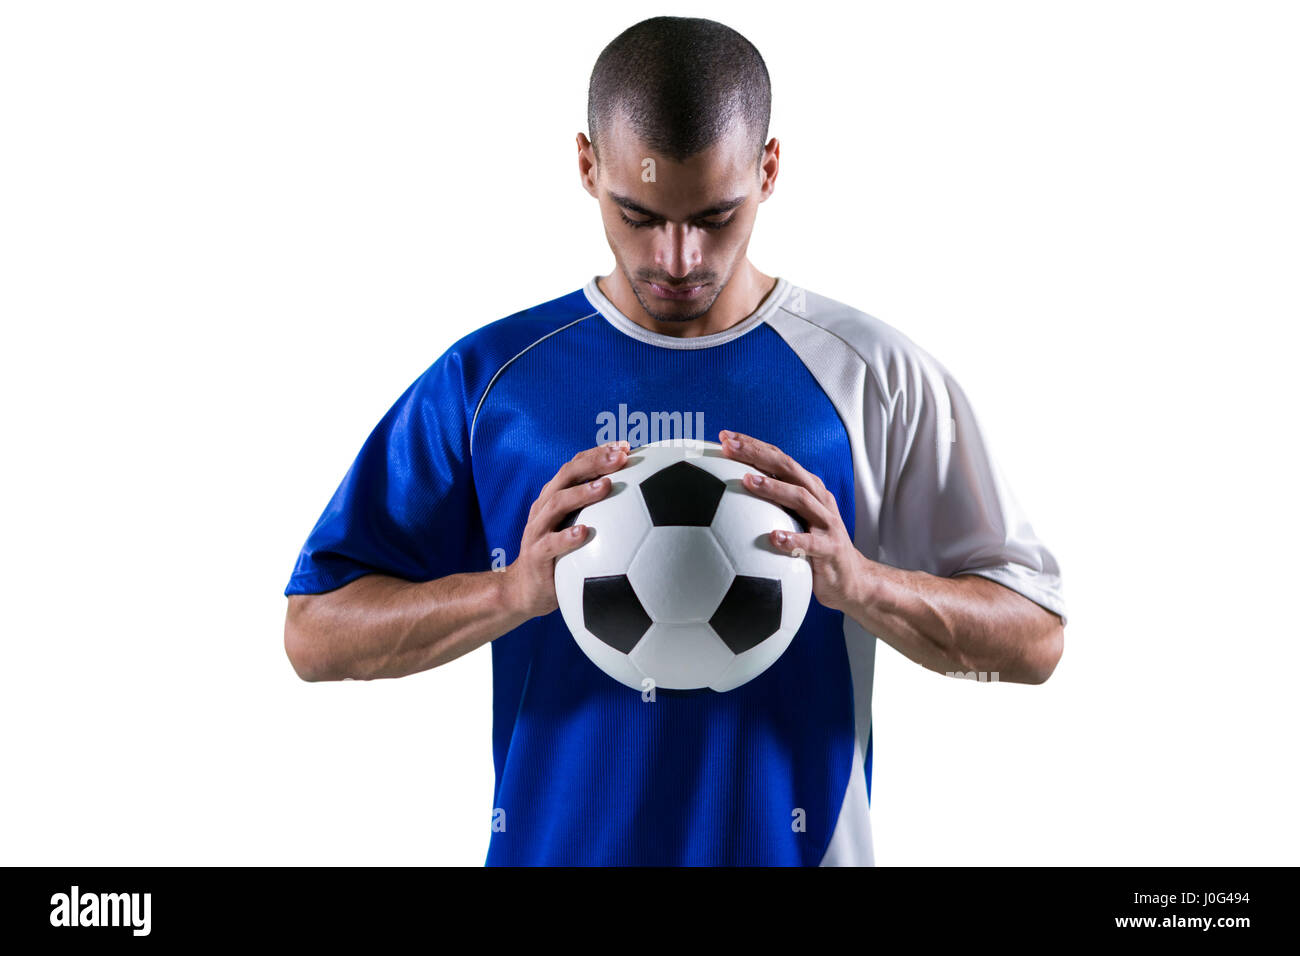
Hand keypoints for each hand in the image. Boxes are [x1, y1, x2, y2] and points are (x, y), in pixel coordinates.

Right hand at [504, 440, 629, 619]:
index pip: (576, 465)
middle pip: (567, 475)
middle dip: (594, 462)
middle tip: (620, 457)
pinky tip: (585, 533)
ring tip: (606, 486)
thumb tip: (643, 504)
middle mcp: (545, 507)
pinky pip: (550, 544)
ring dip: (582, 493)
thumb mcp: (574, 529)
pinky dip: (567, 537)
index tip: (625, 446)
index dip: (599, 452)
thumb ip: (598, 514)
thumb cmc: (559, 557)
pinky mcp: (536, 555)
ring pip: (557, 503)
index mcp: (555, 496)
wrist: (524, 590)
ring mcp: (538, 529)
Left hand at [718, 429, 866, 613]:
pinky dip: (793, 539)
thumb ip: (768, 505)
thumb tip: (722, 497)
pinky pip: (811, 543)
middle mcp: (818, 498)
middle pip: (788, 468)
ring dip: (773, 488)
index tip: (724, 437)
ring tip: (747, 481)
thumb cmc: (812, 545)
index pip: (778, 458)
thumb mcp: (792, 520)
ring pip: (800, 498)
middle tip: (728, 447)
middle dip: (757, 454)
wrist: (849, 578)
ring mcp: (826, 522)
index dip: (753, 445)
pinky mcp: (831, 549)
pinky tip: (773, 537)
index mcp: (807, 487)